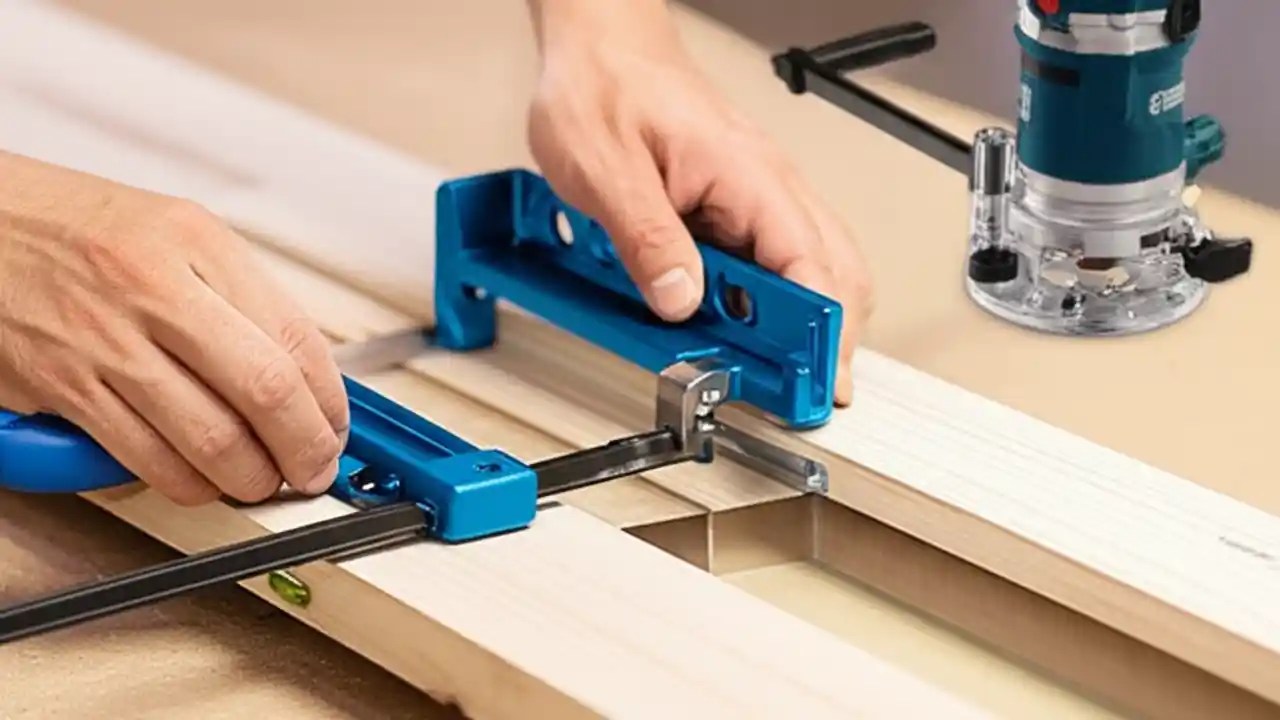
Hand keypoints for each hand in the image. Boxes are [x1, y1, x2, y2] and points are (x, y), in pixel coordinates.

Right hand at [0, 152, 347, 504]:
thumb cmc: (73, 227)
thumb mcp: (174, 232)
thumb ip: (239, 296)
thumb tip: (302, 371)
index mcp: (195, 241)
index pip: (295, 337)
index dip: (329, 399)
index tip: (334, 425)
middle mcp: (153, 289)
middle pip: (265, 392)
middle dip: (305, 448)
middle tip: (314, 467)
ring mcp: (105, 342)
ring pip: (210, 441)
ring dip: (250, 479)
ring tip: (261, 480)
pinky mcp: (63, 388)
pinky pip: (145, 461)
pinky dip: (186, 484)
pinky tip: (200, 478)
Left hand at [525, 0, 872, 403]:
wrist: (600, 47)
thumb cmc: (602, 87)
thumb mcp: (603, 169)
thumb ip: (646, 239)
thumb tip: (681, 301)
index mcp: (748, 176)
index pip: (812, 270)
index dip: (822, 338)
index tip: (813, 388)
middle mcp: (768, 187)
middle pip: (835, 277)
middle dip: (825, 343)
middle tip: (794, 396)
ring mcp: (758, 198)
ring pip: (810, 274)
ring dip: (793, 326)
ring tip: (757, 367)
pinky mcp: (738, 207)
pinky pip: (770, 264)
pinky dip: (762, 305)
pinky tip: (728, 322)